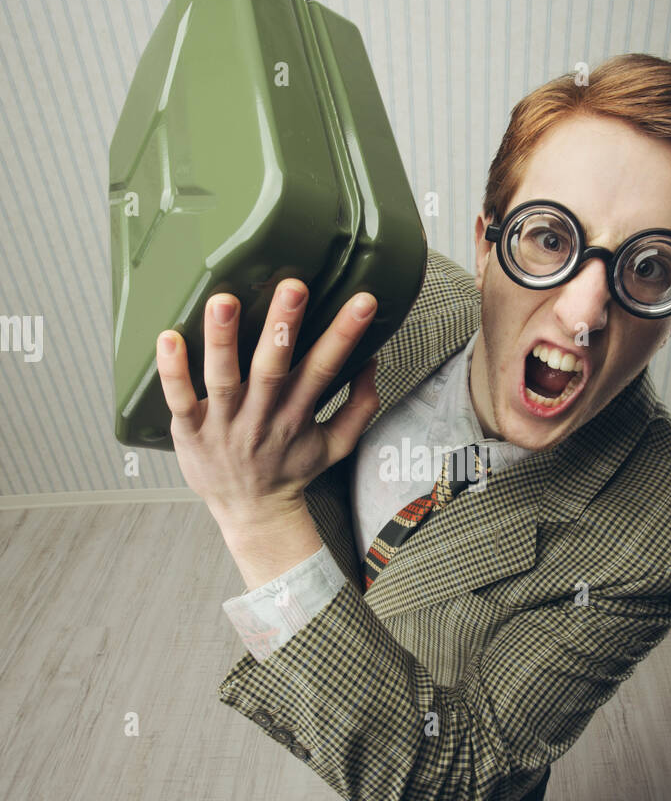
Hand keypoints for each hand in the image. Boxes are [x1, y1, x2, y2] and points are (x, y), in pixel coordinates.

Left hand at [155, 280, 379, 534]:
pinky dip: (173, 371)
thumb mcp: (337, 444)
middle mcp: (261, 416)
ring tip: (223, 300)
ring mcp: (223, 424)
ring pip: (223, 378)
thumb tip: (372, 361)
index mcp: (298, 414)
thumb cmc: (291, 469)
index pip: (325, 368)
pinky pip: (179, 399)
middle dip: (284, 326)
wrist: (253, 513)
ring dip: (222, 339)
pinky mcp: (190, 431)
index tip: (364, 301)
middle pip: (273, 368)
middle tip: (293, 287)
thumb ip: (360, 406)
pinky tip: (169, 339)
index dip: (345, 334)